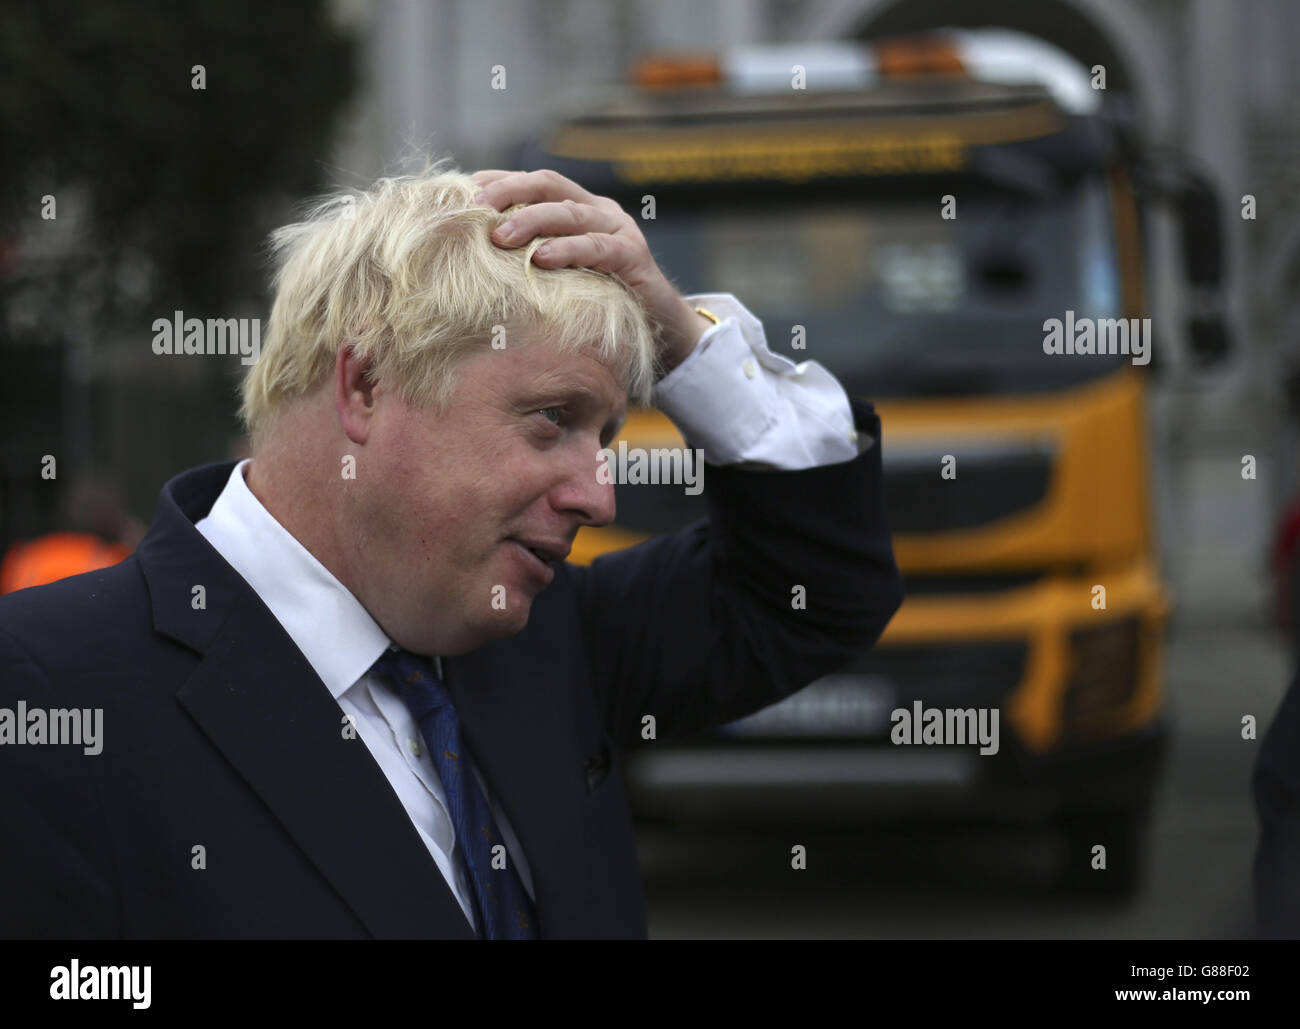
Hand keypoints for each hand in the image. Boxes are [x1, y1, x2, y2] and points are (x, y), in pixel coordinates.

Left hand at [469, 168, 712, 374]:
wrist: (662, 332)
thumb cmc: (601, 306)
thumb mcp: (561, 277)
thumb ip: (531, 259)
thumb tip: (478, 256)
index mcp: (579, 208)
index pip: (533, 182)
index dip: (499, 180)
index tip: (463, 192)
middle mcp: (599, 211)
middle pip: (549, 185)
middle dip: (509, 192)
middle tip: (476, 208)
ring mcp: (620, 230)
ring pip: (571, 212)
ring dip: (532, 220)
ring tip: (500, 237)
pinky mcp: (635, 257)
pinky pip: (599, 247)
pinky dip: (569, 249)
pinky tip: (541, 260)